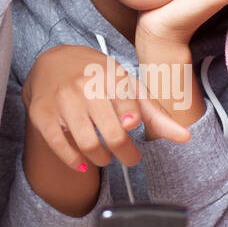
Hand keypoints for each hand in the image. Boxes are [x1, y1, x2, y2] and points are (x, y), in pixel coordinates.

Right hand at [22, 45, 188, 171]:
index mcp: (111, 76)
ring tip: (107, 158)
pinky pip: (60, 146)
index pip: (128, 103)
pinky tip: (83, 164)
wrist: (52, 62)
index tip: (133, 128)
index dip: (132, 119)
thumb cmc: (97, 77)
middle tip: (130, 157)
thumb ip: (155, 113)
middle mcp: (85, 86)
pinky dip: (74, 161)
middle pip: (112, 133)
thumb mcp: (127, 87)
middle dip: (126, 153)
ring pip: (88, 144)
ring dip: (102, 159)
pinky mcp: (41, 114)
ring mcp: (62, 100)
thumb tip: (186, 137)